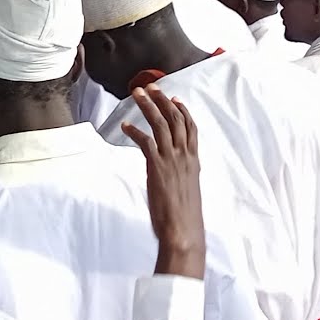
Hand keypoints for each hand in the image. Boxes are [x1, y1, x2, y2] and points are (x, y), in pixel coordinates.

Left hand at [122, 84, 205, 279]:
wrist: (184, 232)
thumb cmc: (185, 217)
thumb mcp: (188, 190)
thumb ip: (181, 176)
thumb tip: (173, 173)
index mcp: (194, 161)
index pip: (191, 128)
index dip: (182, 110)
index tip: (174, 98)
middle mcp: (185, 157)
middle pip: (175, 119)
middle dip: (162, 100)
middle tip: (150, 87)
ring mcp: (172, 161)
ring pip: (161, 125)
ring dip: (148, 106)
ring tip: (137, 94)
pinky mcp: (158, 168)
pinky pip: (146, 142)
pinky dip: (135, 131)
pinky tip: (126, 125)